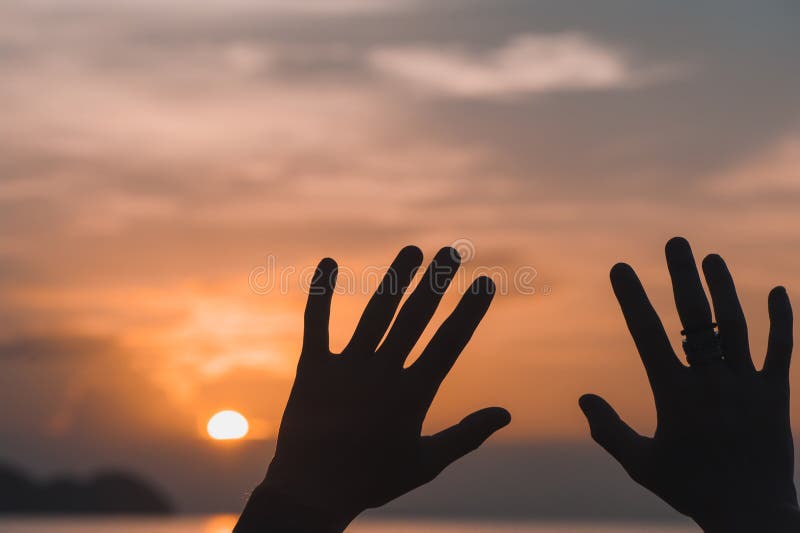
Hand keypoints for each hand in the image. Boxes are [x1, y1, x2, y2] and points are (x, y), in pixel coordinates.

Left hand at [235, 246, 509, 531]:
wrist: (311, 491)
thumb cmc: (373, 480)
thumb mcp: (427, 462)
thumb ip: (466, 435)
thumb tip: (505, 414)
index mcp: (413, 394)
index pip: (449, 343)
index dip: (469, 311)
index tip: (485, 282)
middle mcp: (382, 373)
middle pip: (416, 318)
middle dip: (437, 282)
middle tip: (453, 251)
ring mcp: (347, 367)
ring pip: (377, 313)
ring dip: (396, 278)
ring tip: (413, 250)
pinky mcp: (314, 367)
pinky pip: (316, 323)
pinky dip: (321, 293)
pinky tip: (328, 262)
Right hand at [580, 237, 798, 531]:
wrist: (752, 513)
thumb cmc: (691, 488)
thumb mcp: (641, 464)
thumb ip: (608, 430)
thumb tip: (583, 398)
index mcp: (675, 394)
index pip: (646, 334)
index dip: (631, 297)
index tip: (619, 267)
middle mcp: (712, 382)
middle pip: (696, 318)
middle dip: (682, 275)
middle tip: (675, 241)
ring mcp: (747, 386)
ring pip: (737, 326)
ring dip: (723, 288)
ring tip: (711, 257)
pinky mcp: (776, 395)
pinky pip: (781, 350)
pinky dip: (780, 319)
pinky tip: (776, 291)